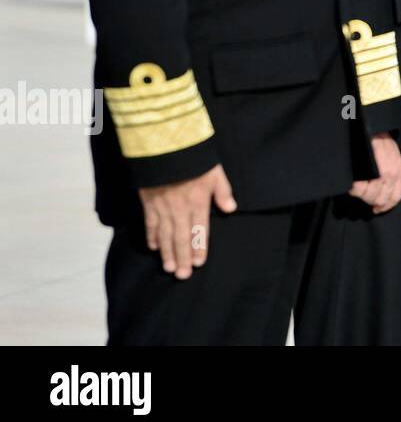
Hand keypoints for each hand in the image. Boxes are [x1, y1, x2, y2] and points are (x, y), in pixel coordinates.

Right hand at [139, 164, 236, 278]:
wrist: (165, 145)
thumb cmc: (194, 157)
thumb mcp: (215, 172)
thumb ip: (223, 191)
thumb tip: (231, 208)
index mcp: (198, 202)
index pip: (199, 230)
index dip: (199, 248)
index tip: (198, 263)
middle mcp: (180, 209)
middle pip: (181, 238)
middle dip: (182, 258)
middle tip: (182, 275)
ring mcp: (163, 207)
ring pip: (165, 235)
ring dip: (167, 253)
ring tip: (169, 268)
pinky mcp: (149, 203)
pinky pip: (150, 224)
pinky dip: (152, 237)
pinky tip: (154, 248)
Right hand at [349, 133, 400, 213]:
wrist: (371, 123)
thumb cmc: (377, 138)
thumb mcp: (390, 154)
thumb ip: (389, 170)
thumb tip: (380, 193)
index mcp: (399, 171)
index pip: (396, 196)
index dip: (385, 206)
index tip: (376, 210)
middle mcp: (393, 174)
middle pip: (380, 199)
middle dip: (369, 200)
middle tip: (361, 194)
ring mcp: (381, 173)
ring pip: (369, 196)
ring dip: (360, 194)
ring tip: (354, 185)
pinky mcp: (368, 171)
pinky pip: (357, 189)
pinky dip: (352, 188)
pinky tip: (350, 181)